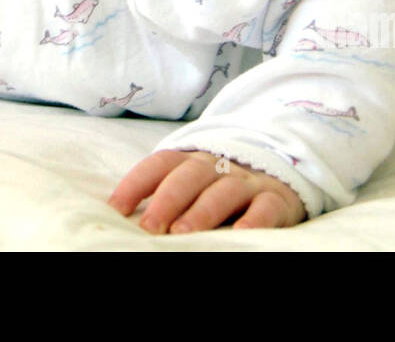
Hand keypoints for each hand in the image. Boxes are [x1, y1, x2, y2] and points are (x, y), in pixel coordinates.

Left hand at [107, 149, 306, 233]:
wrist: (278, 175)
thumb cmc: (220, 188)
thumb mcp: (193, 184)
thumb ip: (164, 194)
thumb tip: (121, 219)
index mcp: (191, 160)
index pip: (160, 164)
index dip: (135, 183)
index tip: (115, 209)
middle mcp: (218, 166)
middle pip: (190, 176)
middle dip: (167, 200)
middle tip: (149, 227)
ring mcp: (247, 181)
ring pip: (224, 191)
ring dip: (202, 211)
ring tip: (182, 233)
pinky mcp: (276, 199)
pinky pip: (265, 207)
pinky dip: (254, 220)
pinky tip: (240, 233)